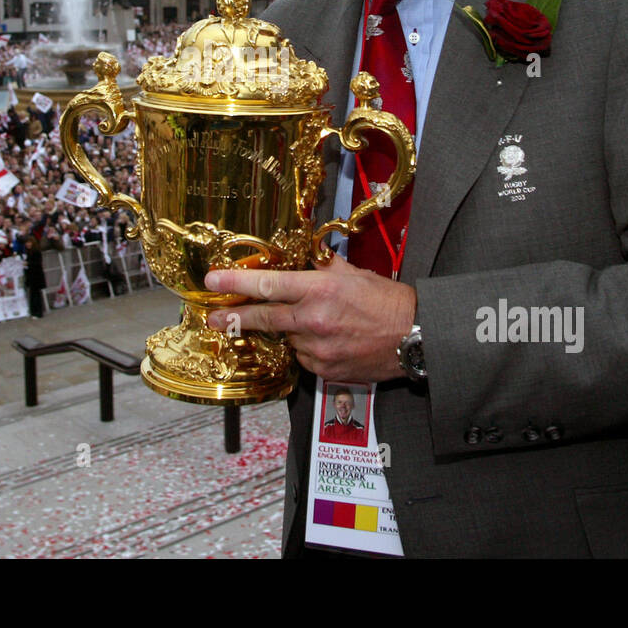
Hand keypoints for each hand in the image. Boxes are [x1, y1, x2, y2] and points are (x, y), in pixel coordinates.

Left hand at [204, 252, 415, 382]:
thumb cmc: (387, 302)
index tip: (213, 282)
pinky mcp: (324, 370)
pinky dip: (307, 348)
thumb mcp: (352, 274)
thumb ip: (322, 267)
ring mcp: (317, 348)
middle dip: (235, 317)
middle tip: (214, 317)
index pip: (269, 284)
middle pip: (263, 318)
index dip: (237, 283)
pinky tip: (328, 340)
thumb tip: (303, 257)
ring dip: (291, 331)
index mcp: (320, 289)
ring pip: (287, 338)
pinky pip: (303, 357)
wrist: (414, 337)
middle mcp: (314, 319)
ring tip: (320, 323)